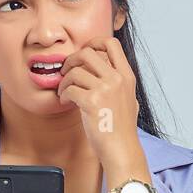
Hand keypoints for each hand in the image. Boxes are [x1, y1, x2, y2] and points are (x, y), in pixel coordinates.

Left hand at [55, 36, 140, 158]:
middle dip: (72, 60)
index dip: (94, 42)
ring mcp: (105, 90)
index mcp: (127, 76)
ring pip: (75, 71)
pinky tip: (65, 102)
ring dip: (64, 80)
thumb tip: (105, 66)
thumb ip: (119, 82)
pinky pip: (69, 89)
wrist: (121, 150)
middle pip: (88, 52)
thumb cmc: (121, 128)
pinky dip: (63, 95)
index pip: (111, 43)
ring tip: (64, 92)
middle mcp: (118, 79)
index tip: (84, 52)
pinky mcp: (92, 102)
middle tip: (66, 71)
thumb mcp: (128, 99)